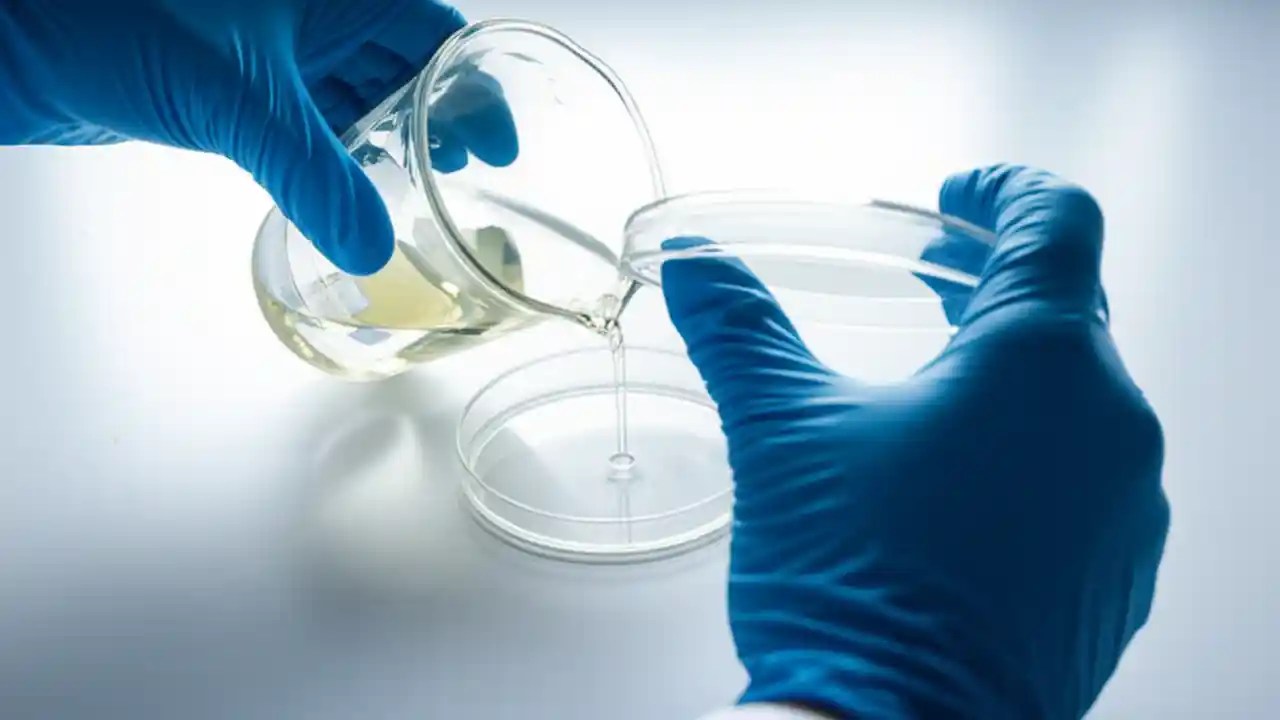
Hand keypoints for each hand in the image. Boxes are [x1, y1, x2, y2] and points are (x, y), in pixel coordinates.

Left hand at [0, 0, 515, 274]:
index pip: (431, 34)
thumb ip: (314, 177)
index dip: (471, 88)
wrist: (23, 38)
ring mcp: (271, 51)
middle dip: (432, 123)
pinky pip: (304, 127)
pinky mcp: (234, 89)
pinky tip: (345, 196)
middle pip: (399, 68)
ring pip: (351, 100)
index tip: (499, 142)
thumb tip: (369, 247)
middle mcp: (309, 16)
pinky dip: (329, 161)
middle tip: (461, 177)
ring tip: (411, 195)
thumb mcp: (243, 102)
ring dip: (379, 147)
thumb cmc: (119, 17)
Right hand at [662, 165, 1169, 718]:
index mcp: (1042, 362)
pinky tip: (961, 497)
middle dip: (996, 289)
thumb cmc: (854, 580)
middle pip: (1071, 313)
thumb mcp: (780, 432)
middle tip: (930, 288)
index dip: (1005, 191)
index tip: (960, 198)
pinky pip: (1088, 485)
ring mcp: (1125, 509)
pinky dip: (1035, 460)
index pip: (1056, 222)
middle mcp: (1112, 426)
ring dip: (1015, 380)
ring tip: (933, 400)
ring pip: (1082, 403)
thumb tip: (697, 268)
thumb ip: (739, 330)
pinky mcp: (1116, 577)